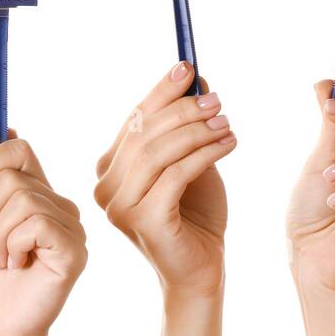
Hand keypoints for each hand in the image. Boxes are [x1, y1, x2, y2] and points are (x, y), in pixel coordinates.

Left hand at [0, 135, 86, 335]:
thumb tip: (8, 127)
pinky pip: (34, 224)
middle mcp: (59, 205)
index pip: (17, 149)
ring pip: (20, 200)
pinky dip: (12, 246)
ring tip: (3, 260)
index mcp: (37, 193)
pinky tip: (18, 266)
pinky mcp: (73, 249)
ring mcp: (71, 226)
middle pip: (11, 177)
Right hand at [93, 62, 235, 299]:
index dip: (160, 91)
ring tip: (227, 123)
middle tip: (218, 100)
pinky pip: (175, 175)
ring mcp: (119, 206)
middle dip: (183, 110)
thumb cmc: (195, 217)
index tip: (187, 66)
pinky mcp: (144, 220)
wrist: (200, 269)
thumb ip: (184, 129)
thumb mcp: (190, 163)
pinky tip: (229, 145)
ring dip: (196, 131)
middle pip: (143, 133)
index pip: (133, 120)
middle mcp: (105, 187)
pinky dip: (204, 154)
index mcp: (110, 170)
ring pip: (157, 152)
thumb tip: (195, 79)